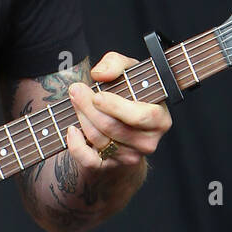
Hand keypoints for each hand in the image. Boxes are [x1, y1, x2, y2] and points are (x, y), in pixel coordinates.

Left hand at [66, 51, 171, 171]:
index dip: (115, 106)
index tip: (97, 94)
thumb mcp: (126, 72)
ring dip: (82, 117)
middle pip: (113, 127)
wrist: (122, 127)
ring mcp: (129, 157)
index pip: (139, 117)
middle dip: (89, 107)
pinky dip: (76, 144)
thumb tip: (101, 74)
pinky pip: (89, 160)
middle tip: (75, 90)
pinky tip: (71, 129)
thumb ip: (115, 64)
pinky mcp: (110, 167)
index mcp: (159, 119)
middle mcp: (148, 142)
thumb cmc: (126, 96)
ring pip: (100, 139)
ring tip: (74, 100)